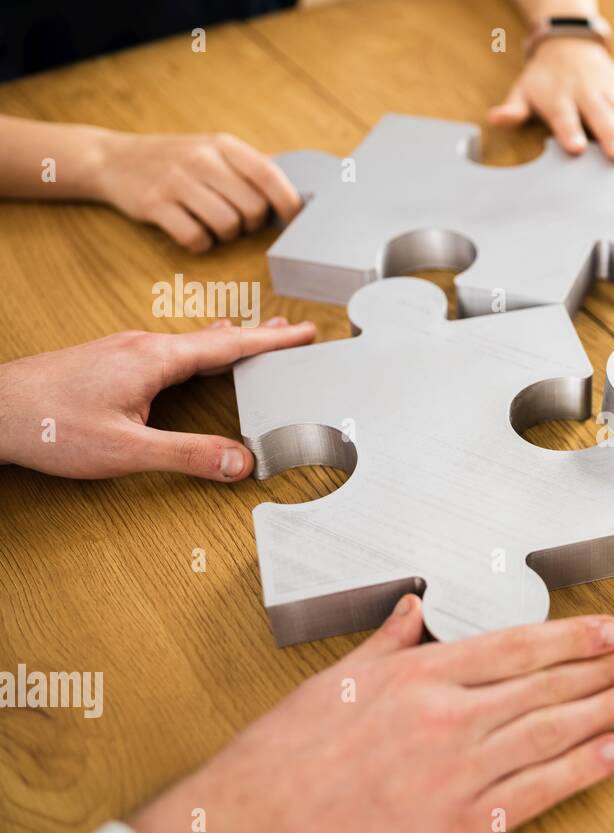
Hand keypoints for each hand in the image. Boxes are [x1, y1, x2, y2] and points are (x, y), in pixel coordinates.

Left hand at [0, 319, 315, 480]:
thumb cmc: (49, 425)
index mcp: (156, 358)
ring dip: (226, 342)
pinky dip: (197, 350)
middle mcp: (143, 346)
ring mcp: (124, 349)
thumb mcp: (127, 450)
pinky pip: (169, 349)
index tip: (305, 333)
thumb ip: (188, 455)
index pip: (230, 347)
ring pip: (190, 342)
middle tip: (291, 331)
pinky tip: (191, 358)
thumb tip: (240, 462)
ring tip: (251, 340)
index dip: (272, 343)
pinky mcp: (109, 360)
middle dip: (257, 336)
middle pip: (215, 337)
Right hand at [89, 131, 301, 252]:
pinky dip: (200, 244)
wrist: (111, 159)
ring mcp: (176, 181)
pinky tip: (192, 234)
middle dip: (251, 225)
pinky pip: (195, 238)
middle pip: (252, 208)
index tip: (293, 221)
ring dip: (226, 236)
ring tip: (213, 226)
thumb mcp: (212, 150)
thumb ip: (249, 169)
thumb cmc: (177, 161)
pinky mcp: (155, 204)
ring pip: (227, 226)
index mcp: (222, 145)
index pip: (269, 175)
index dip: (288, 203)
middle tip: (237, 222)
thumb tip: (300, 195)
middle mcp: (201, 158)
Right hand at [129, 596, 613, 832]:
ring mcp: (453, 775)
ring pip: (549, 734)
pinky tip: (612, 754)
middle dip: (604, 671)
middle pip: (544, 687)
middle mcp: (444, 719)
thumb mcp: (334, 683)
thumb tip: (411, 607)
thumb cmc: (283, 761)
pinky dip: (578, 772)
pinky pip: (531, 794)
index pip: (514, 646)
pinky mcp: (454, 831)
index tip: (609, 629)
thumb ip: (385, 643)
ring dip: (607, 712)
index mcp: (417, 677)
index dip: (571, 636)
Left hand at [488, 37, 613, 158]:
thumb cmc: (544, 79)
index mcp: (559, 96)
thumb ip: (514, 109)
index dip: (569, 131)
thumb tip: (495, 119)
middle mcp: (586, 92)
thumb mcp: (523, 90)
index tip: (577, 147)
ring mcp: (608, 91)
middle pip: (599, 115)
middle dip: (610, 134)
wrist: (569, 44)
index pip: (564, 116)